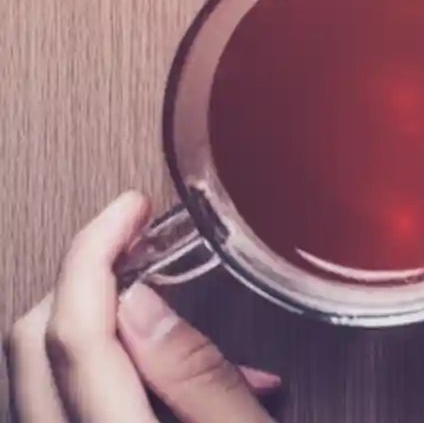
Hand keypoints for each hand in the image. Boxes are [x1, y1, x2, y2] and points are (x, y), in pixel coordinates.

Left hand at [4, 192, 279, 421]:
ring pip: (38, 365)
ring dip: (97, 324)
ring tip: (171, 315)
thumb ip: (202, 379)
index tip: (129, 210)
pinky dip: (104, 368)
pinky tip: (170, 376)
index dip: (97, 252)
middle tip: (139, 240)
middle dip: (87, 277)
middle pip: (34, 338)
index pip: (73, 331)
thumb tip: (147, 305)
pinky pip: (58, 399)